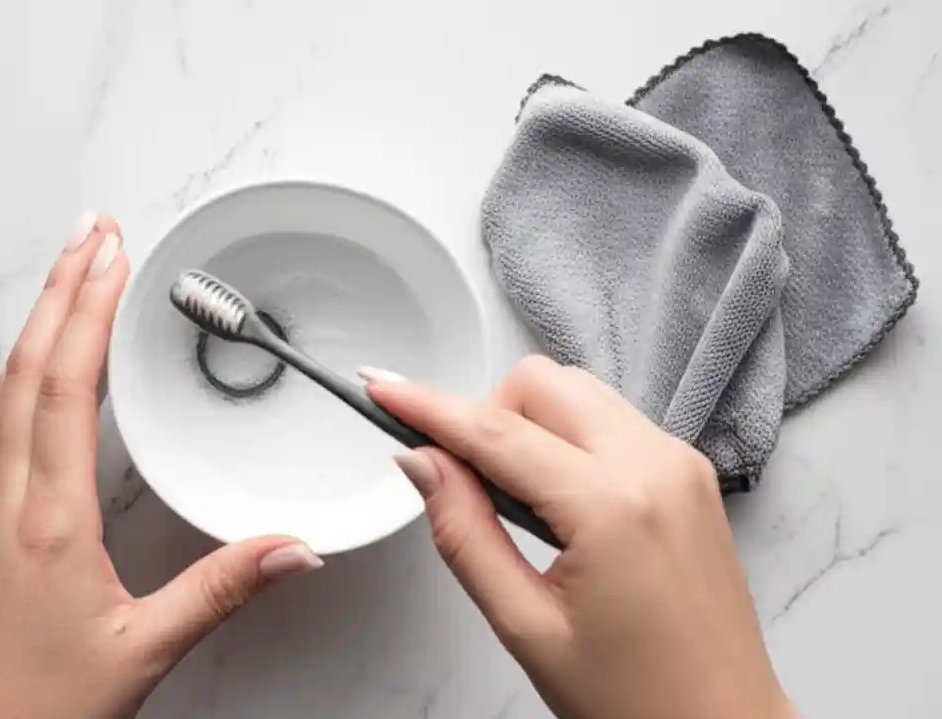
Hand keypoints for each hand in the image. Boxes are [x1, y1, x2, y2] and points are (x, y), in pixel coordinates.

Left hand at [0, 214, 321, 718]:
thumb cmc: (34, 709)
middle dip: (58, 290)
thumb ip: (221, 590)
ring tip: (69, 278)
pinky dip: (24, 374)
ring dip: (38, 325)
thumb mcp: (142, 651)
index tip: (110, 254)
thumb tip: (293, 547)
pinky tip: (42, 374)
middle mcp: (5, 504)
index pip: (63, 387)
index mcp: (47, 520)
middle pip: (24, 369)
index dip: (86, 310)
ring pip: (4, 394)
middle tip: (89, 231)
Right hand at [362, 357, 795, 718]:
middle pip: (541, 384)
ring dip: (528, 423)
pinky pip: (611, 419)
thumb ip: (464, 532)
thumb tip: (421, 464)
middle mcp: (655, 465)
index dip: (428, 406)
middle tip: (462, 480)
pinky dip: (568, 437)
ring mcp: (680, 464)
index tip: (381, 388)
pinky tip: (557, 500)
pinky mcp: (690, 474)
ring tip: (513, 499)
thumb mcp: (525, 625)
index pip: (496, 431)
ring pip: (577, 391)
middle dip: (487, 415)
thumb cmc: (636, 700)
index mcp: (612, 506)